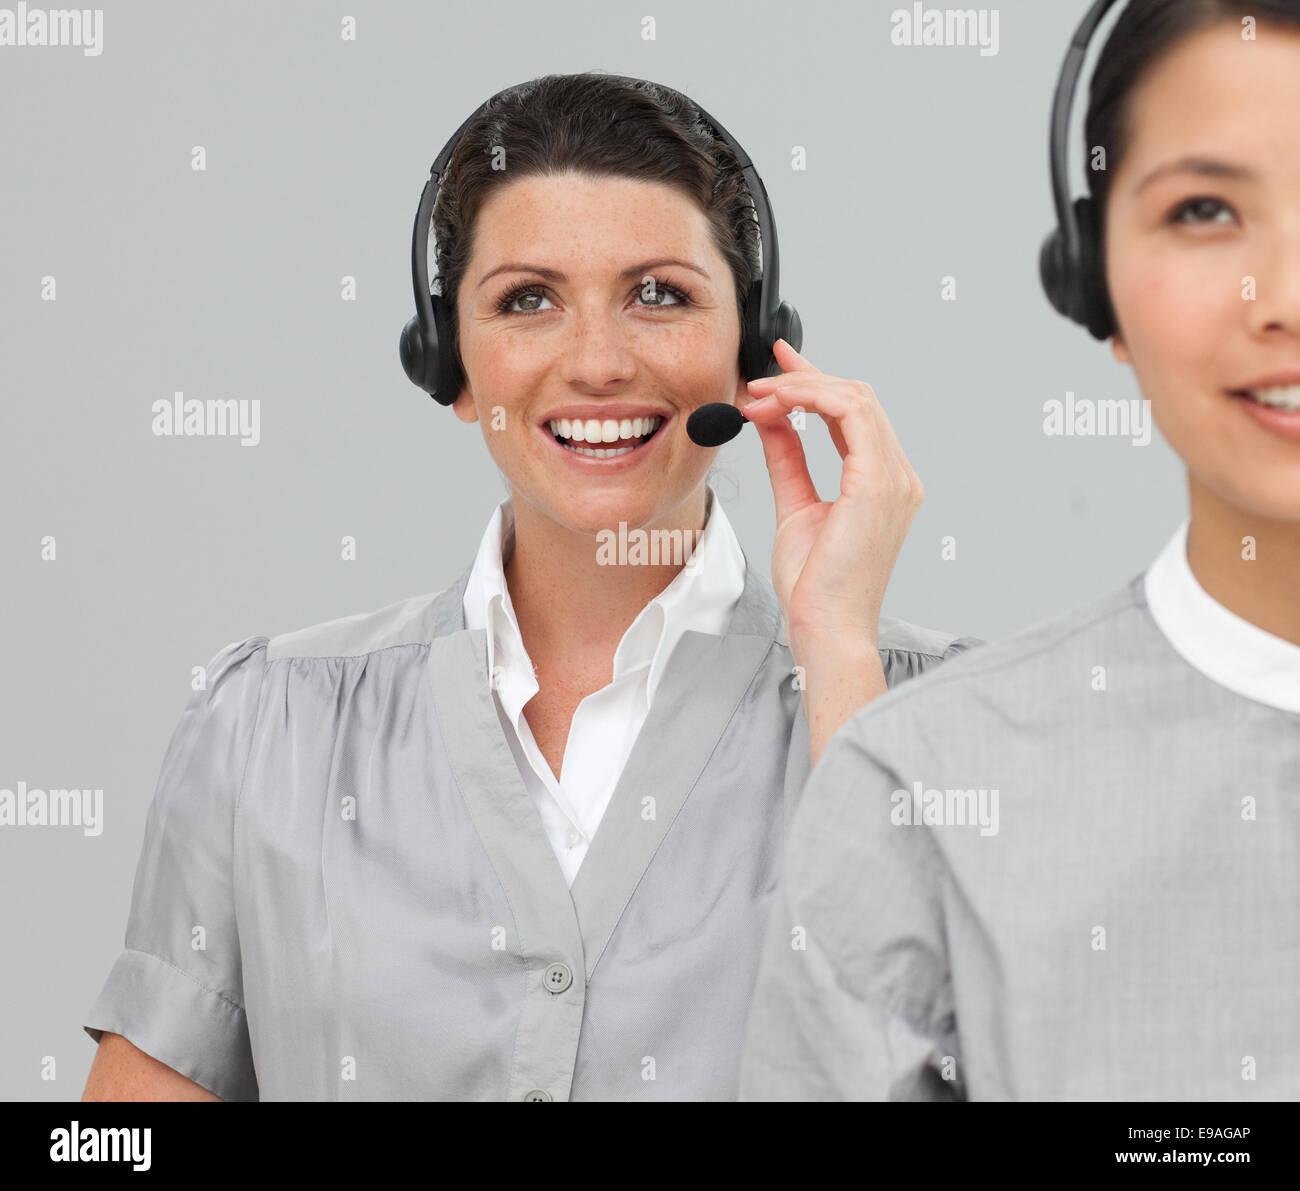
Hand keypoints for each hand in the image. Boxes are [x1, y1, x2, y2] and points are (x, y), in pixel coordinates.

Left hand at [741, 339, 923, 650]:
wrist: (826, 628)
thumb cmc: (816, 587)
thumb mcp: (795, 506)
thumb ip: (788, 459)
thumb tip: (771, 419)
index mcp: (882, 485)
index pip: (854, 415)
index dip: (817, 382)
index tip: (781, 366)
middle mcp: (897, 477)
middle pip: (857, 398)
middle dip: (807, 377)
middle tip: (762, 373)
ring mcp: (894, 479)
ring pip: (856, 398)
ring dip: (803, 386)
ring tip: (761, 392)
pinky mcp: (878, 483)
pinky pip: (852, 414)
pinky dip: (813, 399)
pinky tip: (779, 401)